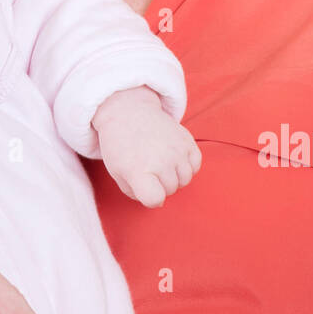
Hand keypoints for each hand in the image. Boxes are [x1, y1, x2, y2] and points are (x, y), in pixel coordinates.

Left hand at [91, 87, 201, 207]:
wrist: (128, 111)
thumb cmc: (120, 145)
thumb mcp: (116, 172)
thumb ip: (134, 192)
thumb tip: (157, 202)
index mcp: (139, 171)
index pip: (155, 199)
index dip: (150, 198)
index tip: (143, 186)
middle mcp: (161, 161)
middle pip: (170, 190)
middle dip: (160, 184)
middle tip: (148, 166)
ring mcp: (176, 150)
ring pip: (185, 179)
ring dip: (174, 175)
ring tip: (160, 161)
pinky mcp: (187, 140)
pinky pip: (196, 165)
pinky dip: (187, 164)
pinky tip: (173, 156)